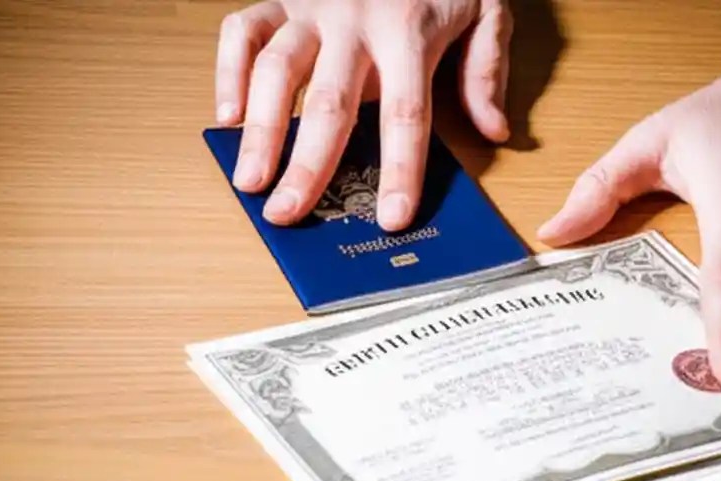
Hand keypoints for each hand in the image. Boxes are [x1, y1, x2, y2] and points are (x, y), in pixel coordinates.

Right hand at [215, 0, 511, 230]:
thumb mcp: (486, 7)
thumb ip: (488, 68)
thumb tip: (493, 131)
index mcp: (408, 30)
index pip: (406, 114)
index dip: (401, 170)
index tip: (391, 219)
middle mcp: (354, 21)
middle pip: (329, 103)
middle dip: (307, 165)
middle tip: (287, 214)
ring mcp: (310, 8)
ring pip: (275, 71)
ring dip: (259, 131)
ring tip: (249, 181)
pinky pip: (241, 32)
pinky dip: (226, 73)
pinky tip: (227, 119)